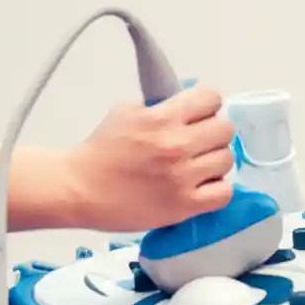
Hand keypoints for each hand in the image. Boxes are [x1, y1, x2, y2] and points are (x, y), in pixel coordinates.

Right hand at [67, 87, 235, 230]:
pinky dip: (215, 188)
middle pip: (225, 129)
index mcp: (161, 118)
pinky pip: (223, 193)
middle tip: (198, 140)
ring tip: (197, 165)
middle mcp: (176, 145)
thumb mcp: (126, 111)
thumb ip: (159, 106)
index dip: (206, 104)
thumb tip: (186, 104)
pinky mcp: (183, 205)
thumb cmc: (99, 150)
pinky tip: (200, 186)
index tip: (198, 113)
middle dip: (212, 131)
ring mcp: (182, 177)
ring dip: (213, 160)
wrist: (78, 188)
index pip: (211, 98)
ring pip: (226, 160)